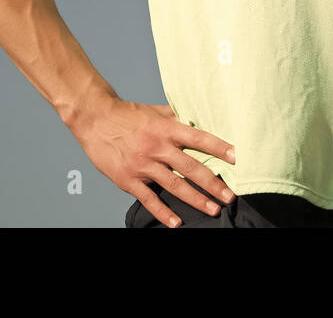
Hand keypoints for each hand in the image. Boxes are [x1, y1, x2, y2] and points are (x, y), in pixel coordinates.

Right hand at [70, 98, 236, 226]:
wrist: (94, 119)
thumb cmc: (127, 115)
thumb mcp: (155, 111)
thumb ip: (176, 117)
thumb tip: (199, 117)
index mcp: (166, 128)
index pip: (198, 138)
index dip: (219, 147)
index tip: (237, 157)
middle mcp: (157, 147)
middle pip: (191, 167)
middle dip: (213, 183)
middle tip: (230, 196)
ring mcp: (143, 165)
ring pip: (174, 185)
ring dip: (196, 199)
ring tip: (213, 209)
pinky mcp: (128, 179)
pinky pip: (149, 199)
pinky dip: (163, 212)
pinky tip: (176, 223)